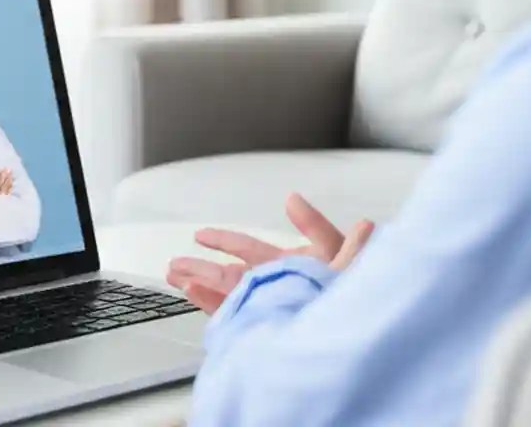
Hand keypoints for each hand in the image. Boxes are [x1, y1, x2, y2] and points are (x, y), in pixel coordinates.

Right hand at [166, 193, 373, 313]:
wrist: (356, 332)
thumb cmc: (356, 294)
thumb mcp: (339, 252)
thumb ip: (315, 226)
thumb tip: (294, 199)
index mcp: (290, 265)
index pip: (249, 248)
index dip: (225, 240)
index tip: (202, 235)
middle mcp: (274, 286)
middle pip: (229, 274)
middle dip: (201, 267)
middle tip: (175, 263)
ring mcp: (268, 307)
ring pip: (225, 294)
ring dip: (198, 283)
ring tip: (174, 276)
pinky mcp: (263, 327)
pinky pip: (231, 313)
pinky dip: (210, 303)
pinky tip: (191, 293)